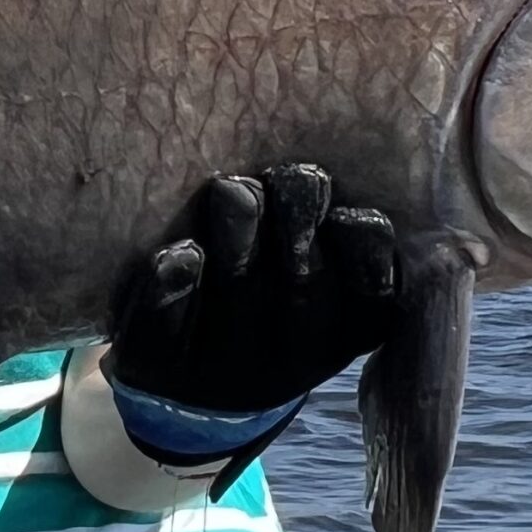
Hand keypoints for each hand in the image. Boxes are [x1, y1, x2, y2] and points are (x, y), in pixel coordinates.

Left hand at [107, 164, 398, 428]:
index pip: (373, 303)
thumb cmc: (265, 289)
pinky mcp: (157, 368)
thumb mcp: (312, 266)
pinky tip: (178, 252)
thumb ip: (325, 221)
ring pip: (237, 303)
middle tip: (292, 176)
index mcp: (338, 334)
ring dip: (238, 241)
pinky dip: (173, 289)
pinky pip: (165, 333)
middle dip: (298, 227)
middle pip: (303, 295)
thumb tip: (325, 152)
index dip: (366, 258)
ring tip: (233, 188)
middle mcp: (286, 361)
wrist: (184, 380)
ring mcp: (221, 370)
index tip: (350, 213)